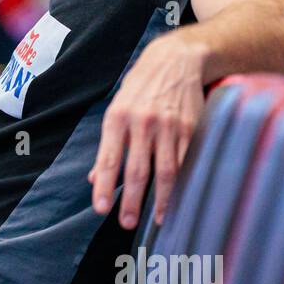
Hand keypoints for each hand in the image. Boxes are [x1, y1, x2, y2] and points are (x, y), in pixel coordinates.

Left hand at [89, 33, 206, 228]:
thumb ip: (108, 145)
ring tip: (158, 218)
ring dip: (161, 199)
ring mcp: (168, 126)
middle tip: (127, 222)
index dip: (103, 186)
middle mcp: (141, 122)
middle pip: (136, 170)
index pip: (108, 160)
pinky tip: (179, 197)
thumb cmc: (141, 88)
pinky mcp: (191, 127)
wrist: (176, 60)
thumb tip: (93, 178)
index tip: (100, 209)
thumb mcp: (117, 108)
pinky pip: (186, 161)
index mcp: (117, 118)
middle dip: (131, 200)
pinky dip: (183, 183)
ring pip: (165, 171)